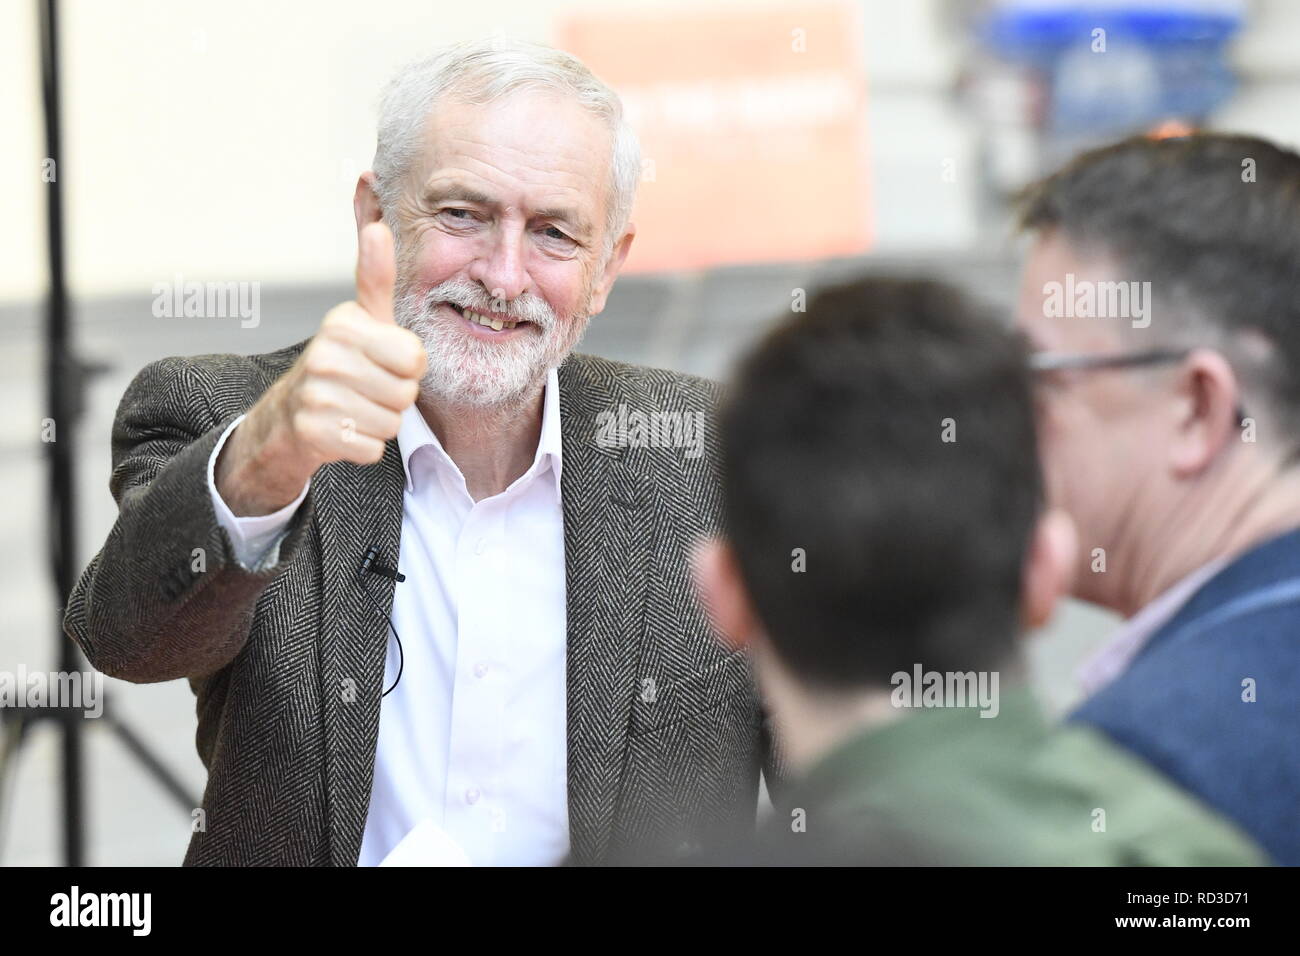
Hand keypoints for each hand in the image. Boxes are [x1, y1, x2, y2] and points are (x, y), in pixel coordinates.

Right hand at [215, 221, 425, 515]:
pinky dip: (364, 447)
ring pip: (392, 423)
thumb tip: (379, 224)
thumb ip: (376, 277)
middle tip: (366, 388)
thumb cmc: (340, 364)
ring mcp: (315, 394)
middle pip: (406, 393)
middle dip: (394, 397)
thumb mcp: (360, 318)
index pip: (415, 357)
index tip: (381, 359)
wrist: (288, 417)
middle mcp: (325, 354)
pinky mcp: (313, 432)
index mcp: (343, 323)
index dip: (407, 366)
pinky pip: (373, 449)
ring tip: (353, 407)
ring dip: (379, 422)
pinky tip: (342, 430)